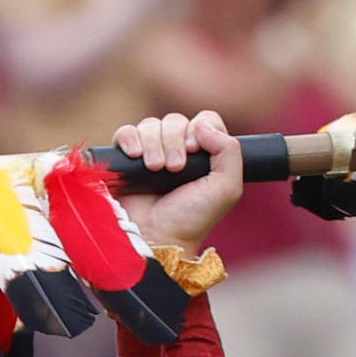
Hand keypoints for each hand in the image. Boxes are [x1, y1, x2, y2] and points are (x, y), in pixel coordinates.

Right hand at [112, 110, 243, 248]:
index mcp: (204, 154)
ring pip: (151, 125)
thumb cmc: (192, 218)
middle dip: (175, 141)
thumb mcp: (226, 188)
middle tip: (175, 168)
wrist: (157, 236)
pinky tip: (135, 156)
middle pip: (176, 120)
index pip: (206, 120)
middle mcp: (178, 150)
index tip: (194, 150)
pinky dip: (130, 139)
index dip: (200, 128)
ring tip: (156, 169)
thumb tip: (202, 124)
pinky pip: (126, 132)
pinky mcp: (126, 158)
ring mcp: (151, 152)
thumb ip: (229, 151)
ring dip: (154, 144)